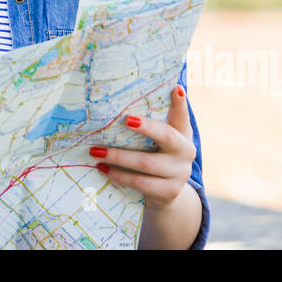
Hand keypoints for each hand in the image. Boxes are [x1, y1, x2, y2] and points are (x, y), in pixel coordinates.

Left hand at [89, 85, 194, 211]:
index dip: (180, 102)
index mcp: (182, 133)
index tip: (176, 88)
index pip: (182, 114)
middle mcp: (186, 151)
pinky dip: (119, 175)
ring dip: (118, 157)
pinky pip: (140, 182)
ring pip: (146, 163)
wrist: (167, 193)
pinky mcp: (169, 192)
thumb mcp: (159, 139)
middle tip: (125, 119)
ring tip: (95, 151)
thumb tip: (116, 103)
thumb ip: (149, 123)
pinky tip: (103, 169)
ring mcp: (180, 173)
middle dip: (145, 127)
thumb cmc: (156, 156)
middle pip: (166, 136)